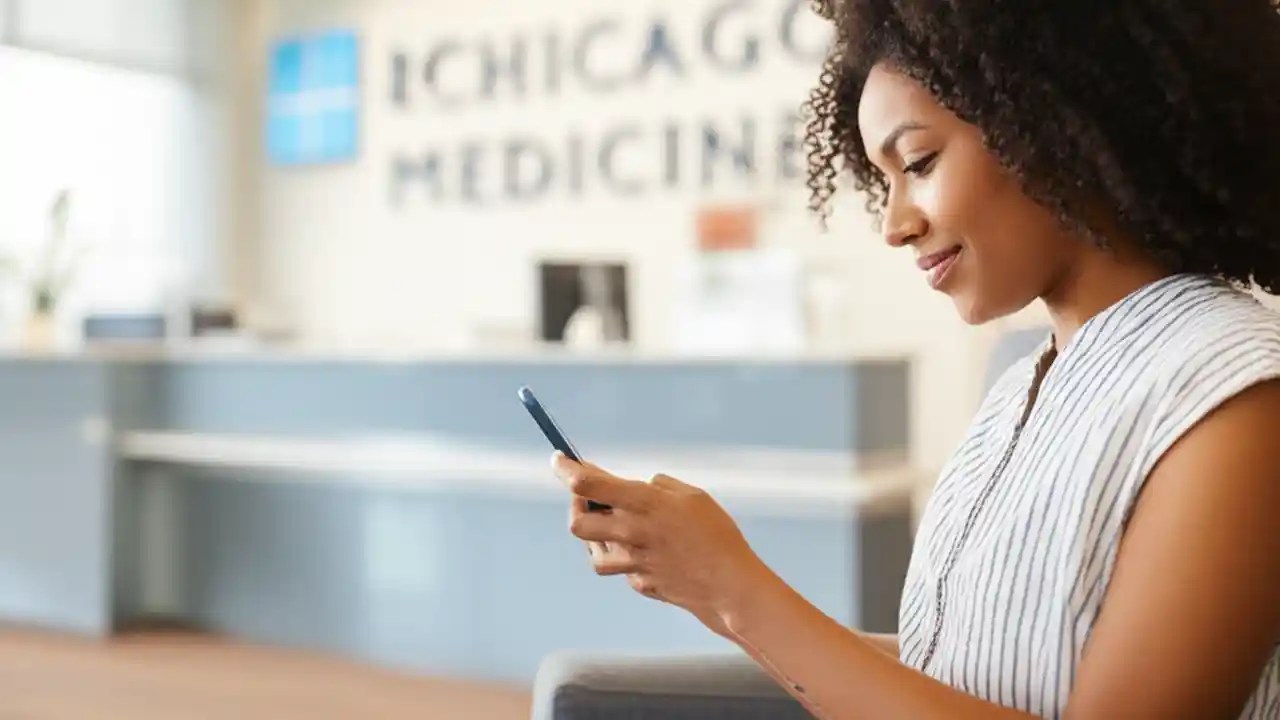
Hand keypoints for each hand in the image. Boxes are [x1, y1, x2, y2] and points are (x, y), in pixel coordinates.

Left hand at [551, 451, 769, 637]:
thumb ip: (659, 487)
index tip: (559, 460)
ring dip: (596, 537)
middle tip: (587, 499)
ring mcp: (632, 562)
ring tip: (614, 527)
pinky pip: (620, 568)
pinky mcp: (638, 583)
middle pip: (576, 523)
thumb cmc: (716, 535)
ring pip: (593, 551)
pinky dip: (623, 557)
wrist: (729, 586)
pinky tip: (642, 551)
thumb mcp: (692, 496)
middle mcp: (631, 533)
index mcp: (643, 504)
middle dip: (576, 508)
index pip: (587, 483)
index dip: (566, 469)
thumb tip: (639, 486)